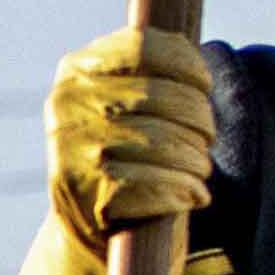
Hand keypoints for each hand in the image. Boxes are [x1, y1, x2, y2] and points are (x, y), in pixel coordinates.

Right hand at [42, 28, 217, 248]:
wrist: (82, 227)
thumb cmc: (117, 154)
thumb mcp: (119, 103)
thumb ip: (146, 72)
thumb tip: (191, 51)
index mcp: (74, 71)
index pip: (141, 48)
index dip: (185, 63)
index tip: (205, 84)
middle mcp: (66, 106)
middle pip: (158, 95)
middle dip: (197, 117)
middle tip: (207, 136)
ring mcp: (73, 151)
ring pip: (162, 141)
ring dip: (196, 158)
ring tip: (201, 168)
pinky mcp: (87, 195)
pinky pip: (154, 185)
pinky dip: (184, 190)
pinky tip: (194, 195)